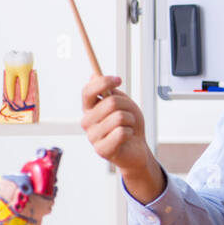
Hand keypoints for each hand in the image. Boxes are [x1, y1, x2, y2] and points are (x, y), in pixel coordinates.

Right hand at [80, 74, 164, 202]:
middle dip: (127, 106)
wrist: (136, 148)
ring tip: (127, 127)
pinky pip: (122, 132)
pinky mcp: (101, 149)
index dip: (103, 82)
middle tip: (129, 115)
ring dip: (130, 120)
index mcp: (89, 109)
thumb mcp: (123, 103)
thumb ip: (110, 91)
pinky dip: (130, 132)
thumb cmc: (128, 124)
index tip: (119, 79)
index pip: (87, 91)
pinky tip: (126, 137)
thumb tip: (93, 75)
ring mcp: (92, 137)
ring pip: (119, 117)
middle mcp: (87, 122)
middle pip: (110, 102)